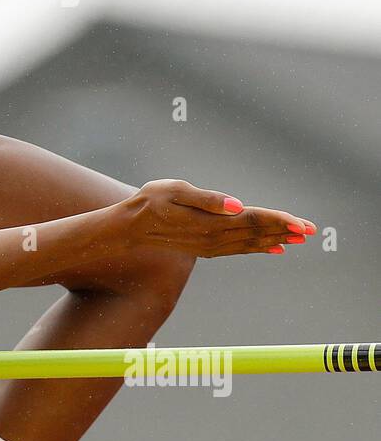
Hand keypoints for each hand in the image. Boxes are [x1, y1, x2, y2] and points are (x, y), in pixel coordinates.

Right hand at [113, 179, 312, 257]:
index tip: (303, 225)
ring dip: (275, 240)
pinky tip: (273, 248)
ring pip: (250, 244)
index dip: (280, 221)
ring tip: (298, 239)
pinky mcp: (206, 248)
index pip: (253, 220)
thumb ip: (206, 198)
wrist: (128, 229)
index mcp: (211, 221)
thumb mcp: (174, 190)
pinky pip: (239, 249)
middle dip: (285, 231)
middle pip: (256, 233)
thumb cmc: (149, 203)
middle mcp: (213, 237)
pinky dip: (258, 248)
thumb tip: (236, 205)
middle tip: (312, 231)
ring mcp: (210, 245)